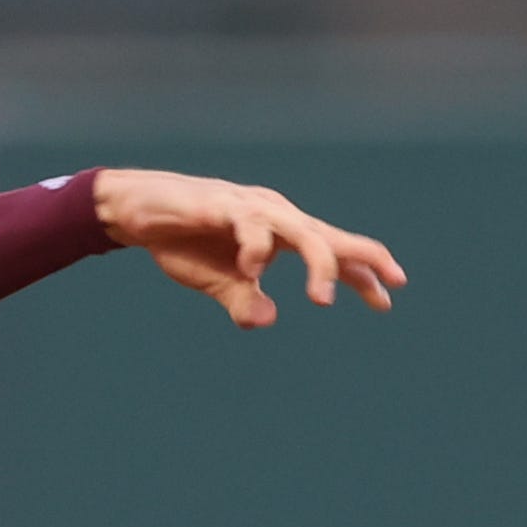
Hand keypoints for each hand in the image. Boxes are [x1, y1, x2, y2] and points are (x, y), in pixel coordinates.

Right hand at [91, 169, 404, 328]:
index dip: (363, 273)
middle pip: (331, 237)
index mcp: (281, 232)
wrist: (138, 210)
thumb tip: (266, 322)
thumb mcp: (217, 282)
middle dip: (361, 264)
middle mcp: (276, 215)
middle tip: (385, 294)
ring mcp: (251, 207)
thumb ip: (243, 302)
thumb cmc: (184, 241)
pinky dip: (256, 248)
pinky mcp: (222, 204)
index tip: (389, 298)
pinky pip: (250, 225)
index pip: (333, 251)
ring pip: (302, 232)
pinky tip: (254, 271)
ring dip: (318, 264)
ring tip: (322, 301)